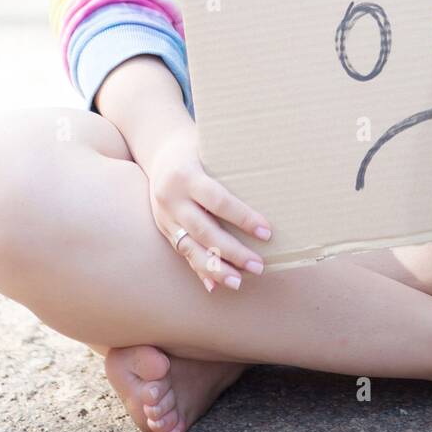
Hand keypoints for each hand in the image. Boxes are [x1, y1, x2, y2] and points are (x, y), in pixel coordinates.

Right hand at [147, 119, 272, 292]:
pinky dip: (199, 269)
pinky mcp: (163, 228)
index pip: (218, 201)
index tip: (267, 232)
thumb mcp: (210, 148)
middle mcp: (171, 198)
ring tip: (239, 281)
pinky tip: (214, 285)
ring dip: (215, 268)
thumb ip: (233, 166)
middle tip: (259, 266)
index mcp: (186, 176)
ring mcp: (164, 216)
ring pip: (190, 248)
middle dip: (232, 251)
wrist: (157, 148)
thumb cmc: (196, 146)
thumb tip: (273, 176)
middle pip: (205, 230)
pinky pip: (182, 252)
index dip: (243, 218)